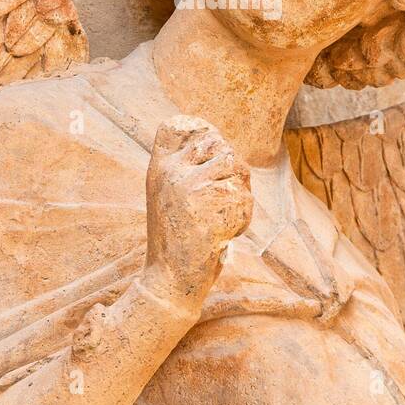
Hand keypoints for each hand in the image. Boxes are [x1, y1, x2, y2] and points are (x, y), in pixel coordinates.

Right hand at [142, 115, 252, 304]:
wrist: (170, 279)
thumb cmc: (174, 238)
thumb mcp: (165, 195)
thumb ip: (182, 168)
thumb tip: (216, 141)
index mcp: (159, 168)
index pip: (176, 126)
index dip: (200, 130)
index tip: (210, 146)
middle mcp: (173, 172)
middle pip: (219, 144)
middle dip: (232, 167)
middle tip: (226, 194)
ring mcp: (193, 186)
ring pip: (237, 168)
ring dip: (240, 192)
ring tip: (224, 215)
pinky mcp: (215, 204)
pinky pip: (246, 197)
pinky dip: (243, 217)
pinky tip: (225, 233)